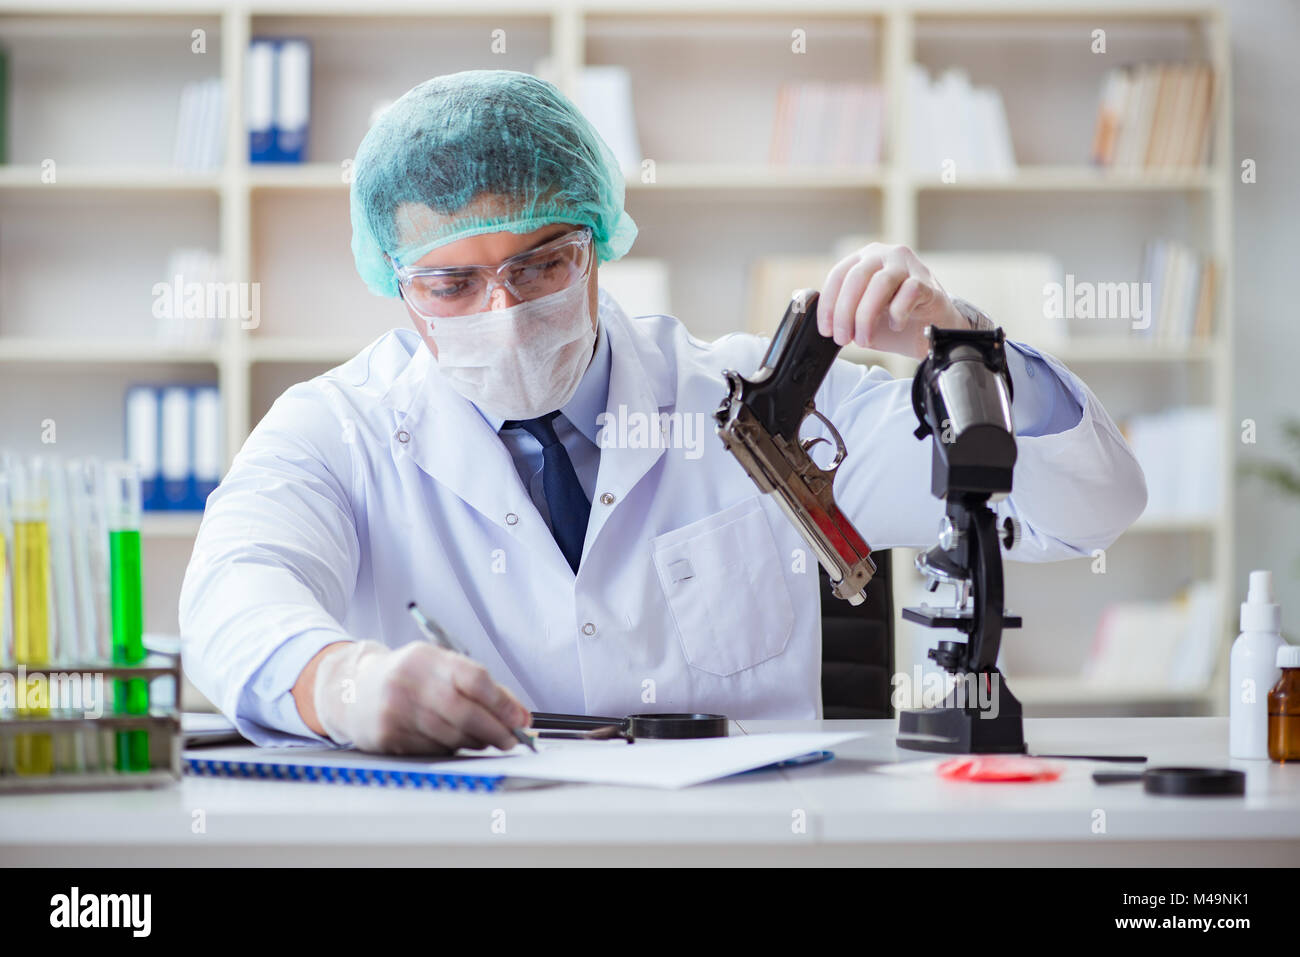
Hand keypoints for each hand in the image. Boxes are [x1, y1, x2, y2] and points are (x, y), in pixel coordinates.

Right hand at [312, 640, 530, 754]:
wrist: (352, 690)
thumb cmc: (406, 679)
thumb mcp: (438, 668)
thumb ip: (481, 687)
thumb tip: (520, 715)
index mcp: (425, 658)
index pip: (473, 678)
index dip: (502, 702)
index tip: (520, 719)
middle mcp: (408, 681)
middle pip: (463, 711)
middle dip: (494, 729)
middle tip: (511, 740)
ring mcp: (394, 710)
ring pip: (449, 734)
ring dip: (476, 742)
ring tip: (487, 741)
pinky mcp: (387, 736)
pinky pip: (431, 749)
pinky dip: (452, 749)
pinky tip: (457, 743)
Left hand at [818, 243, 967, 359]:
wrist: (934, 329)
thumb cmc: (895, 320)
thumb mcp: (862, 317)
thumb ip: (845, 314)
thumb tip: (827, 325)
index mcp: (865, 259)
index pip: (838, 275)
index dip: (828, 304)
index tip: (826, 330)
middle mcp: (886, 256)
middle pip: (856, 278)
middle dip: (845, 313)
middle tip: (843, 338)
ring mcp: (909, 265)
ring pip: (880, 283)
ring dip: (866, 316)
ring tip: (864, 339)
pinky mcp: (928, 282)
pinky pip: (909, 291)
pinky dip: (897, 313)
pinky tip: (896, 325)